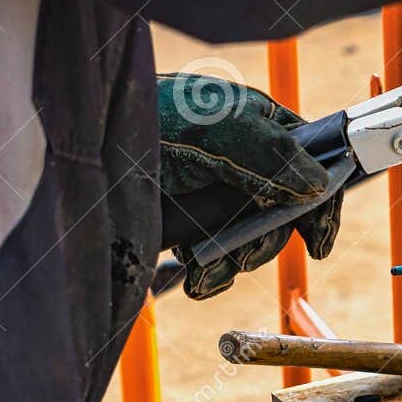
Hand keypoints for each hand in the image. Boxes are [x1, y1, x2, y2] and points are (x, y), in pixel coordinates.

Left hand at [157, 74, 341, 299]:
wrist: (81, 156)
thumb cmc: (146, 123)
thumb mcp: (214, 130)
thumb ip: (271, 153)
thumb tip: (319, 183)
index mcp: (260, 128)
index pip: (312, 163)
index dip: (321, 202)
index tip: (318, 242)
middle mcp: (245, 163)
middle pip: (285, 212)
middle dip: (266, 241)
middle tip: (242, 258)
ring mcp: (218, 195)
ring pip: (253, 239)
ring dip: (235, 262)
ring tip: (204, 272)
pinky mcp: (192, 223)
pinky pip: (220, 257)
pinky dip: (213, 274)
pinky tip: (197, 278)